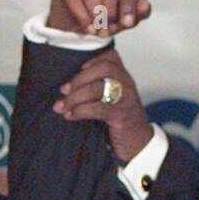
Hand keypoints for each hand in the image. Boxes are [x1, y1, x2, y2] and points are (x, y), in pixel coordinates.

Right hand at [47, 0, 150, 36]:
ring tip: (99, 30)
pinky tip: (88, 28)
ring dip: (95, 12)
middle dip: (110, 8)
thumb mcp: (122, 20)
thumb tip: (145, 4)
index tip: (127, 22)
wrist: (76, 29)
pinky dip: (81, 14)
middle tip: (110, 28)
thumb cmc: (102, 18)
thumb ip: (136, 14)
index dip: (127, 2)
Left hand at [53, 49, 154, 163]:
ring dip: (74, 97)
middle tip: (64, 90)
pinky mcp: (121, 115)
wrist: (138, 143)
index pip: (111, 56)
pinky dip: (80, 111)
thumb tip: (65, 89)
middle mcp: (126, 83)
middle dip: (79, 78)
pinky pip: (97, 108)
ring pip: (97, 88)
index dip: (93, 59)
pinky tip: (69, 116)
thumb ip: (96, 89)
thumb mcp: (112, 99)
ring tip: (60, 106)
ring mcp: (125, 98)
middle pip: (103, 68)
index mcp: (123, 77)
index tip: (77, 68)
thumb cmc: (119, 120)